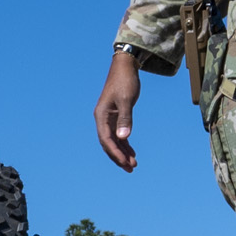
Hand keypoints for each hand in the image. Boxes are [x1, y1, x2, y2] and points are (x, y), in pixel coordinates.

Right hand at [94, 49, 143, 170]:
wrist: (125, 66)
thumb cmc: (125, 81)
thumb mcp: (126, 100)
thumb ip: (125, 119)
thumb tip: (124, 137)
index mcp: (101, 116)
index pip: (106, 140)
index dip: (115, 153)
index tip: (125, 163)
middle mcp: (102, 119)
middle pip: (108, 144)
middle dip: (118, 157)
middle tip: (131, 168)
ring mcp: (108, 118)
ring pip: (114, 141)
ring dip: (122, 153)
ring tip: (133, 165)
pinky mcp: (116, 116)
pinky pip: (118, 135)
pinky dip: (125, 144)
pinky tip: (132, 152)